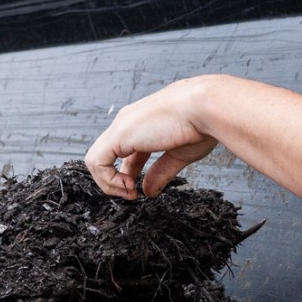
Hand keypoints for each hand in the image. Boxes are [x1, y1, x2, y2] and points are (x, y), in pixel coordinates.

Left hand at [84, 77, 221, 199]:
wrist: (206, 107)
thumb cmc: (201, 124)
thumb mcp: (178, 155)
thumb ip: (160, 172)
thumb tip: (148, 191)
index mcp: (145, 125)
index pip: (126, 154)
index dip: (129, 176)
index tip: (141, 191)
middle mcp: (129, 124)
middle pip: (108, 157)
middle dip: (115, 181)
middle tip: (132, 195)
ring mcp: (122, 127)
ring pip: (96, 160)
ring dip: (109, 183)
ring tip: (129, 192)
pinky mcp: (119, 134)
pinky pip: (96, 160)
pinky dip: (107, 179)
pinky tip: (127, 186)